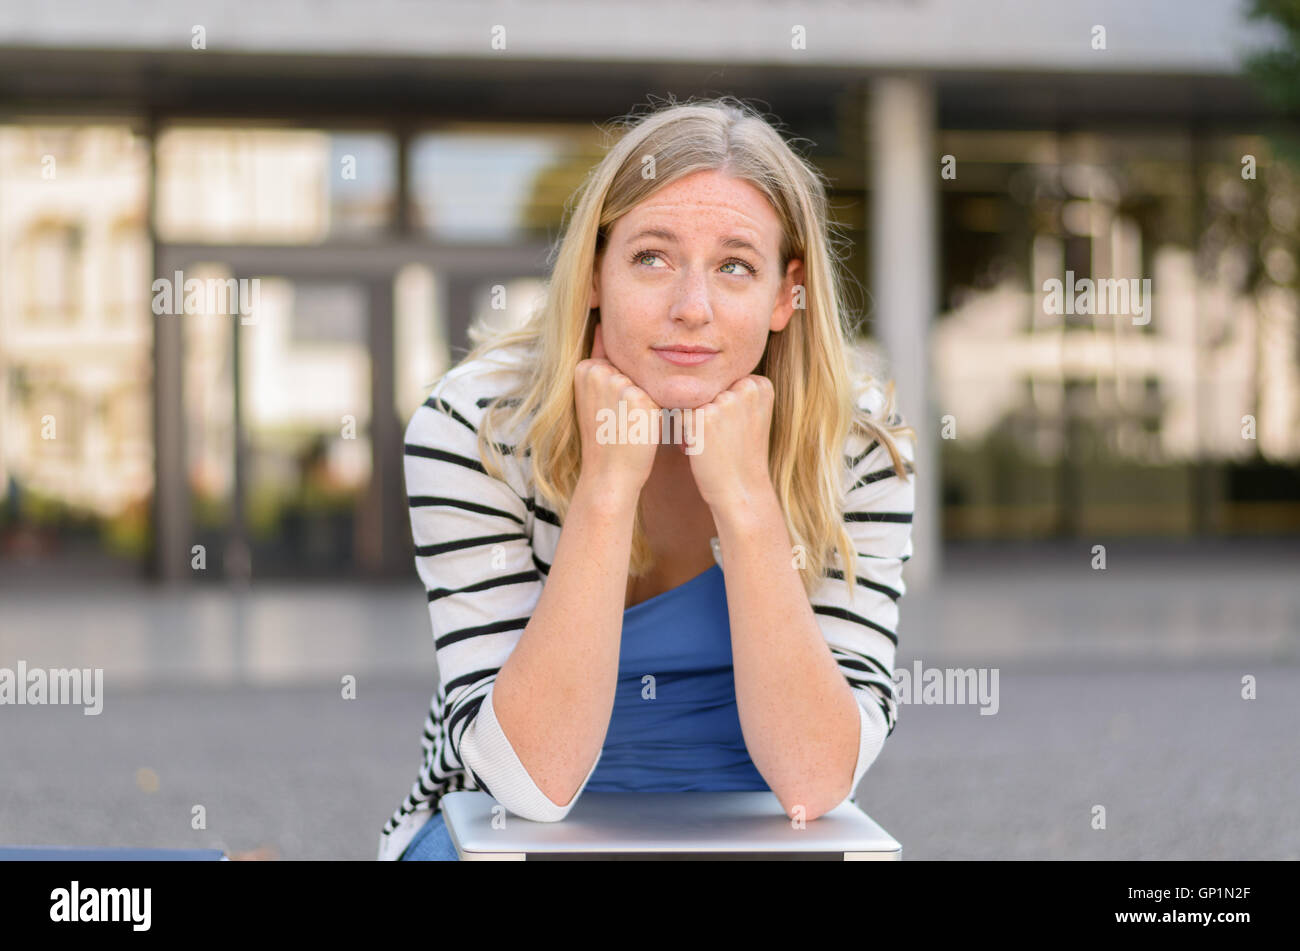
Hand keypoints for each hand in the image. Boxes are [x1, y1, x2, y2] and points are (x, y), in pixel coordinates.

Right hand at [573, 322, 660, 497]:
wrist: (610, 474)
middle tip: (623, 420)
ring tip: (632, 425)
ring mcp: (618, 383)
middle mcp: (598, 371)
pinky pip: (660, 395)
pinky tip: (644, 428)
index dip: (623, 390)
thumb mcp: (597, 398)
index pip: (618, 363)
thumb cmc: (607, 436)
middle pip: (634, 370)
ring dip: (649, 402)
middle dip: (636, 393)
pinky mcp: (638, 397)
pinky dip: (658, 412)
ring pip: (648, 382)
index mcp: (584, 368)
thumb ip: (602, 362)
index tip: (615, 412)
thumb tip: (601, 325)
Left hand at [684, 374, 774, 512]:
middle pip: (706, 388)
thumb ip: (735, 389)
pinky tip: (697, 447)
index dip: (719, 405)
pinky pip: (678, 414)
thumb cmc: (740, 452)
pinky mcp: (703, 417)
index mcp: (760, 384)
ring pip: (690, 400)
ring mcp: (725, 401)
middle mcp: (745, 387)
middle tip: (719, 438)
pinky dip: (681, 432)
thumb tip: (696, 361)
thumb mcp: (749, 414)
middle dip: (704, 412)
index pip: (721, 381)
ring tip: (709, 443)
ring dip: (691, 421)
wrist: (740, 488)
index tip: (732, 428)